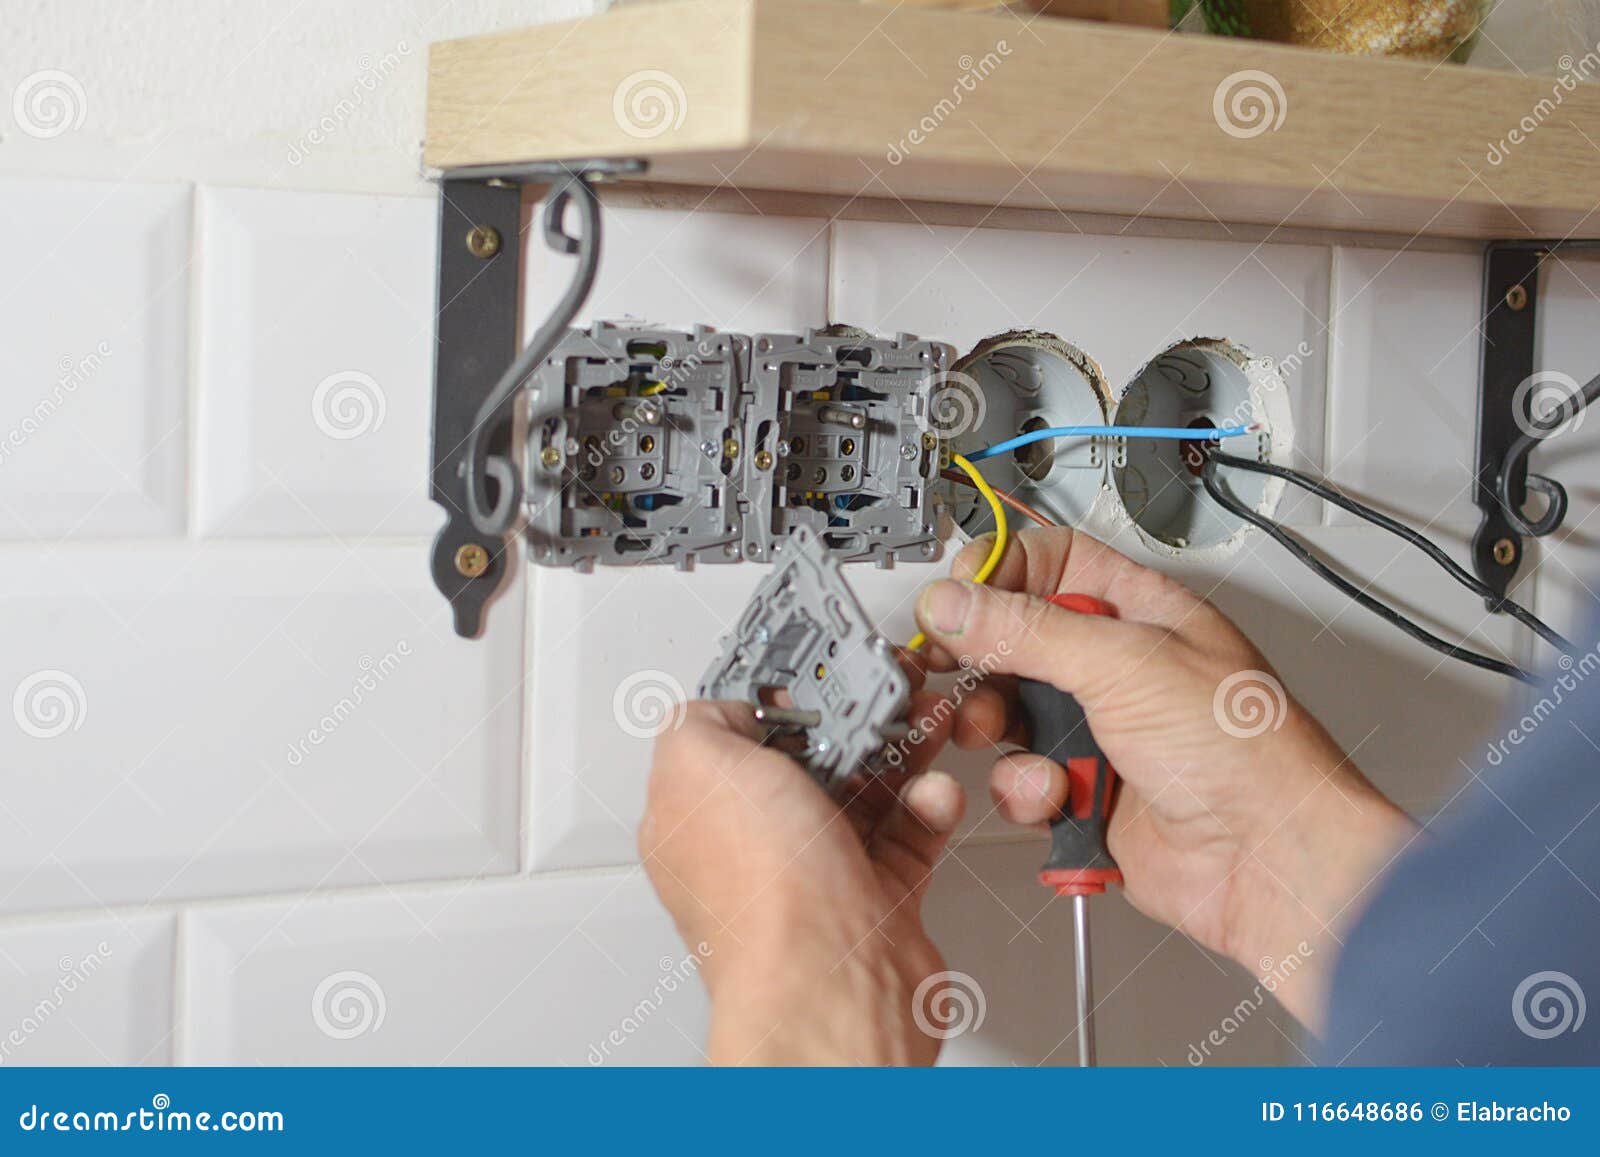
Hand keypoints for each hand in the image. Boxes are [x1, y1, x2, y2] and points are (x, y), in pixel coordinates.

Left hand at [639, 676, 964, 1064]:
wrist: (835, 983)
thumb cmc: (763, 894)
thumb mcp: (699, 763)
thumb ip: (701, 719)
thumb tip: (726, 705)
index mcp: (696, 814)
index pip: (731, 735)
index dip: (775, 695)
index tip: (817, 670)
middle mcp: (752, 848)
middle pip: (806, 759)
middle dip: (853, 719)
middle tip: (888, 692)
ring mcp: (816, 875)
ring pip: (862, 791)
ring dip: (900, 752)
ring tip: (924, 725)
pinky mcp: (876, 899)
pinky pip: (907, 835)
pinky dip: (926, 807)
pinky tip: (931, 792)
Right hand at [912, 526, 1414, 1029]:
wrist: (1268, 860)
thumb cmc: (1247, 753)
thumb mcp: (1124, 663)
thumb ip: (1026, 628)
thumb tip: (954, 601)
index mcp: (1138, 611)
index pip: (1049, 563)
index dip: (999, 572)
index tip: (959, 594)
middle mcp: (1116, 667)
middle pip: (1014, 640)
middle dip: (981, 659)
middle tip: (956, 667)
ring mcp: (1099, 731)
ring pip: (1008, 714)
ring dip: (997, 728)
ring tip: (1001, 734)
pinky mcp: (1084, 792)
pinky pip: (1022, 780)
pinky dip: (1027, 790)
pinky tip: (1055, 793)